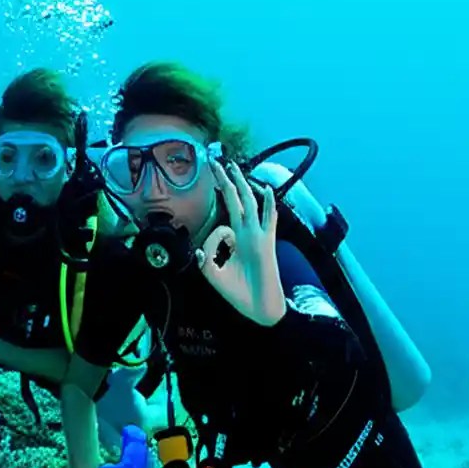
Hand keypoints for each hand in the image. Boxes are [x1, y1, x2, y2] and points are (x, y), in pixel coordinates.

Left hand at [196, 161, 286, 325]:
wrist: (257, 306)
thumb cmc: (237, 291)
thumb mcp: (212, 274)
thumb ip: (204, 260)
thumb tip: (200, 248)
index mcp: (232, 240)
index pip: (218, 226)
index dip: (211, 241)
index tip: (211, 260)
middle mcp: (244, 233)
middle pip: (234, 200)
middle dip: (225, 181)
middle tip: (215, 162)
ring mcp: (256, 235)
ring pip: (248, 203)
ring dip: (241, 184)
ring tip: (233, 166)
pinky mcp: (266, 242)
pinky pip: (268, 219)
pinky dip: (268, 204)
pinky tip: (265, 190)